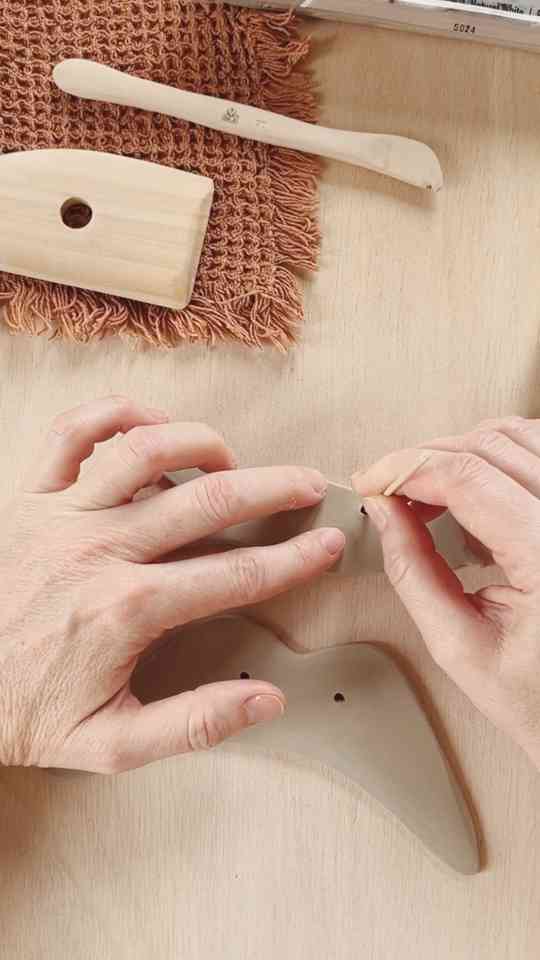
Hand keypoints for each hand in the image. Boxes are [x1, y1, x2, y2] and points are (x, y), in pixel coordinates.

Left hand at [0, 397, 343, 773]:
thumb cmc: (24, 713)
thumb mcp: (111, 745)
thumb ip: (194, 724)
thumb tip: (266, 700)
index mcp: (128, 610)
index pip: (236, 574)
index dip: (292, 558)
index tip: (326, 544)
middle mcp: (99, 551)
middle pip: (207, 500)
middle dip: (273, 488)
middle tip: (309, 484)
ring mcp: (62, 516)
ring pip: (146, 451)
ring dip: (200, 444)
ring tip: (231, 459)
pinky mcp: (30, 497)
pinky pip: (71, 432)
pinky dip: (115, 415)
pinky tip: (150, 426)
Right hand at [352, 416, 539, 769]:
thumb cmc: (537, 699)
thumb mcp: (459, 646)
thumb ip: (413, 571)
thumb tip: (383, 512)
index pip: (469, 477)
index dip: (407, 469)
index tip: (371, 482)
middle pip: (491, 446)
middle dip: (427, 458)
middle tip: (389, 491)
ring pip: (519, 435)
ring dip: (463, 452)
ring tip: (430, 496)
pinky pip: (538, 452)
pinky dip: (498, 458)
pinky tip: (476, 498)